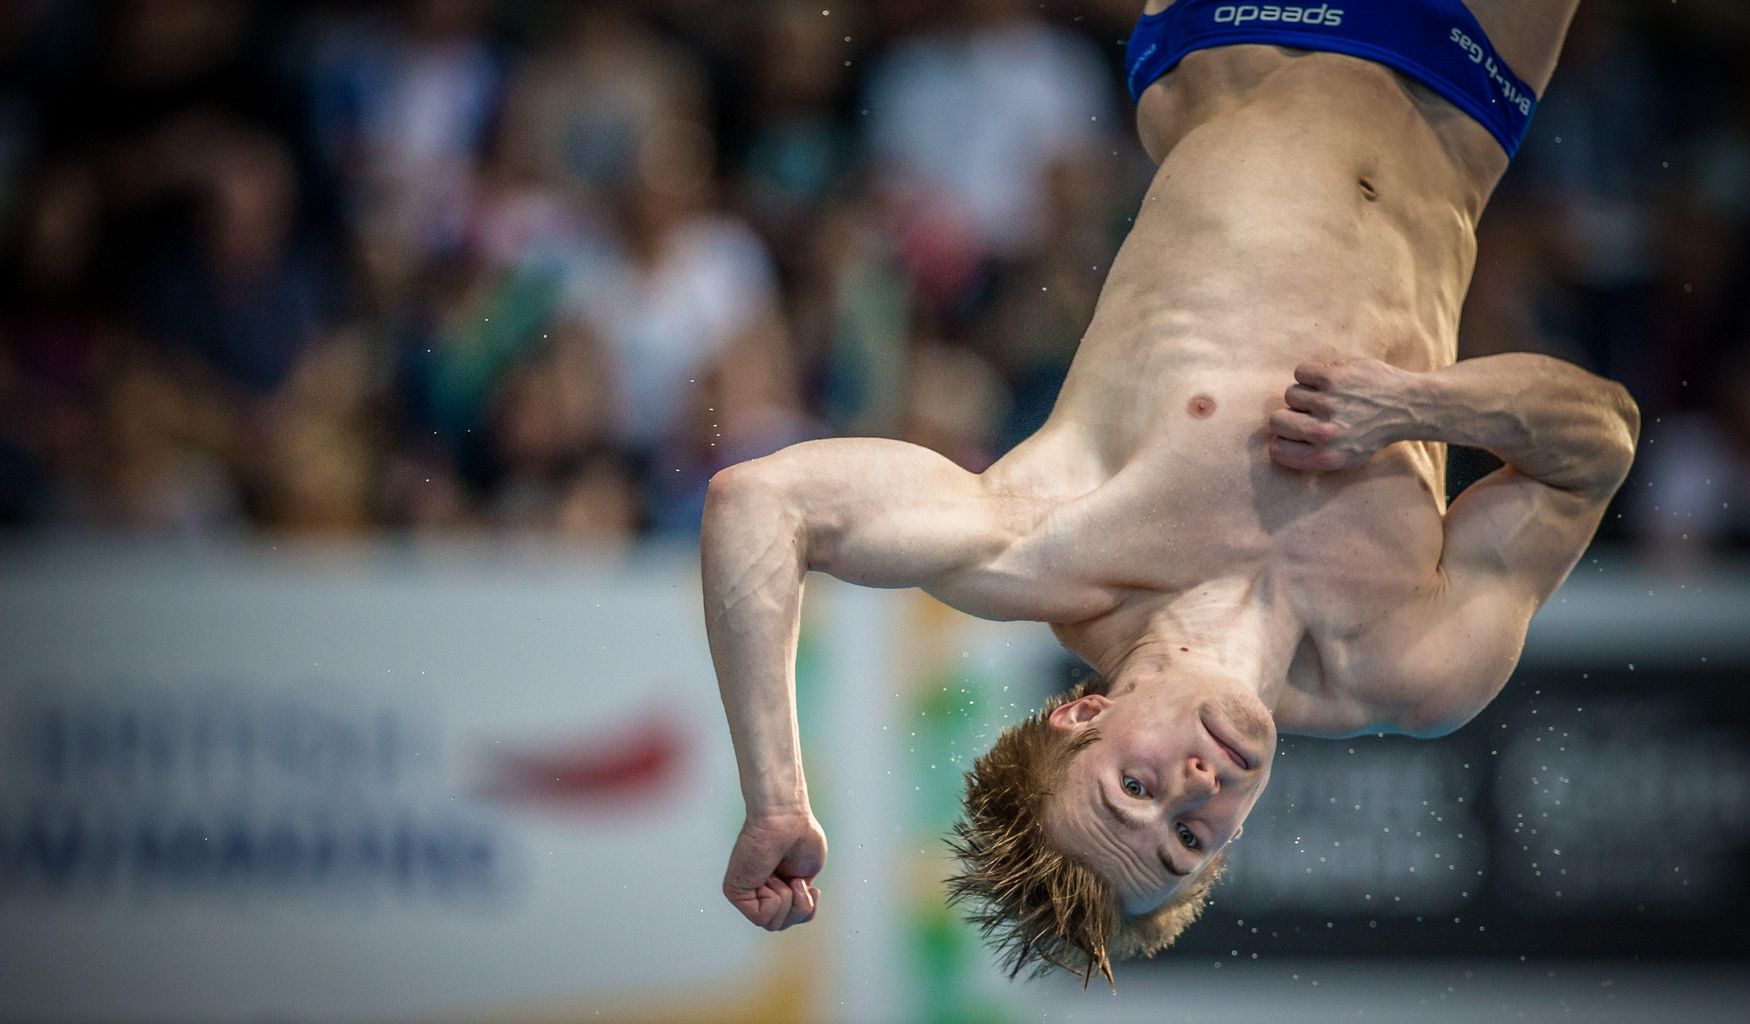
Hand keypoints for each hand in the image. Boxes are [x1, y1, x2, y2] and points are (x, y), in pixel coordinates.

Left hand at [723, 809, 826, 930]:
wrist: (788, 819)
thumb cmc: (801, 837)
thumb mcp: (808, 875)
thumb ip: (800, 899)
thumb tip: (793, 911)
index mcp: (775, 887)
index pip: (789, 919)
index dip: (806, 909)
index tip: (811, 886)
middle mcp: (758, 891)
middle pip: (780, 925)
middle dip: (799, 908)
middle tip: (795, 881)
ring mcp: (746, 892)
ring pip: (773, 924)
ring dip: (789, 900)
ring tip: (784, 877)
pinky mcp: (736, 892)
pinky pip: (762, 918)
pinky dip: (776, 900)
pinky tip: (771, 878)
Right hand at [1268, 358, 1415, 471]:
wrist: (1407, 405)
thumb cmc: (1374, 432)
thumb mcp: (1347, 459)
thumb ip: (1311, 455)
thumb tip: (1276, 442)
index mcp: (1326, 456)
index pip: (1276, 449)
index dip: (1282, 438)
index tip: (1291, 433)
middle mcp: (1325, 433)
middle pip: (1276, 420)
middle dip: (1288, 414)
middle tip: (1307, 411)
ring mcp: (1328, 402)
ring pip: (1290, 393)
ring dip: (1305, 392)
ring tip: (1327, 394)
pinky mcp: (1333, 376)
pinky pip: (1301, 371)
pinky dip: (1311, 373)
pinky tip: (1329, 379)